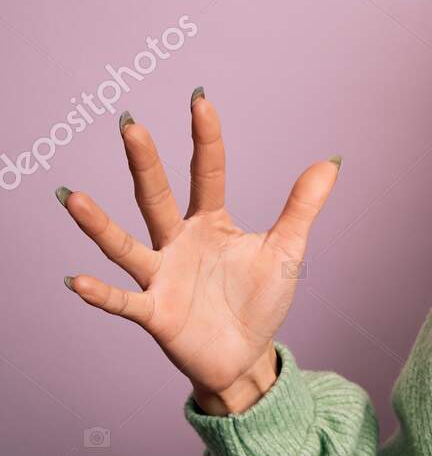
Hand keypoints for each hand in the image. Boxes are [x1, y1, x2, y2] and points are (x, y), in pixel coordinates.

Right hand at [57, 89, 341, 415]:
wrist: (246, 355)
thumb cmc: (259, 300)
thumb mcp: (286, 250)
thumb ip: (302, 206)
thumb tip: (331, 161)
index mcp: (210, 223)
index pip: (207, 173)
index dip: (206, 139)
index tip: (200, 100)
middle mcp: (178, 243)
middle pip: (158, 198)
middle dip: (145, 163)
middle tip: (130, 125)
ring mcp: (162, 276)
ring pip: (126, 246)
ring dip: (100, 225)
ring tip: (75, 199)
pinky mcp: (155, 313)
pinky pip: (124, 301)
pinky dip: (101, 294)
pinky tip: (76, 280)